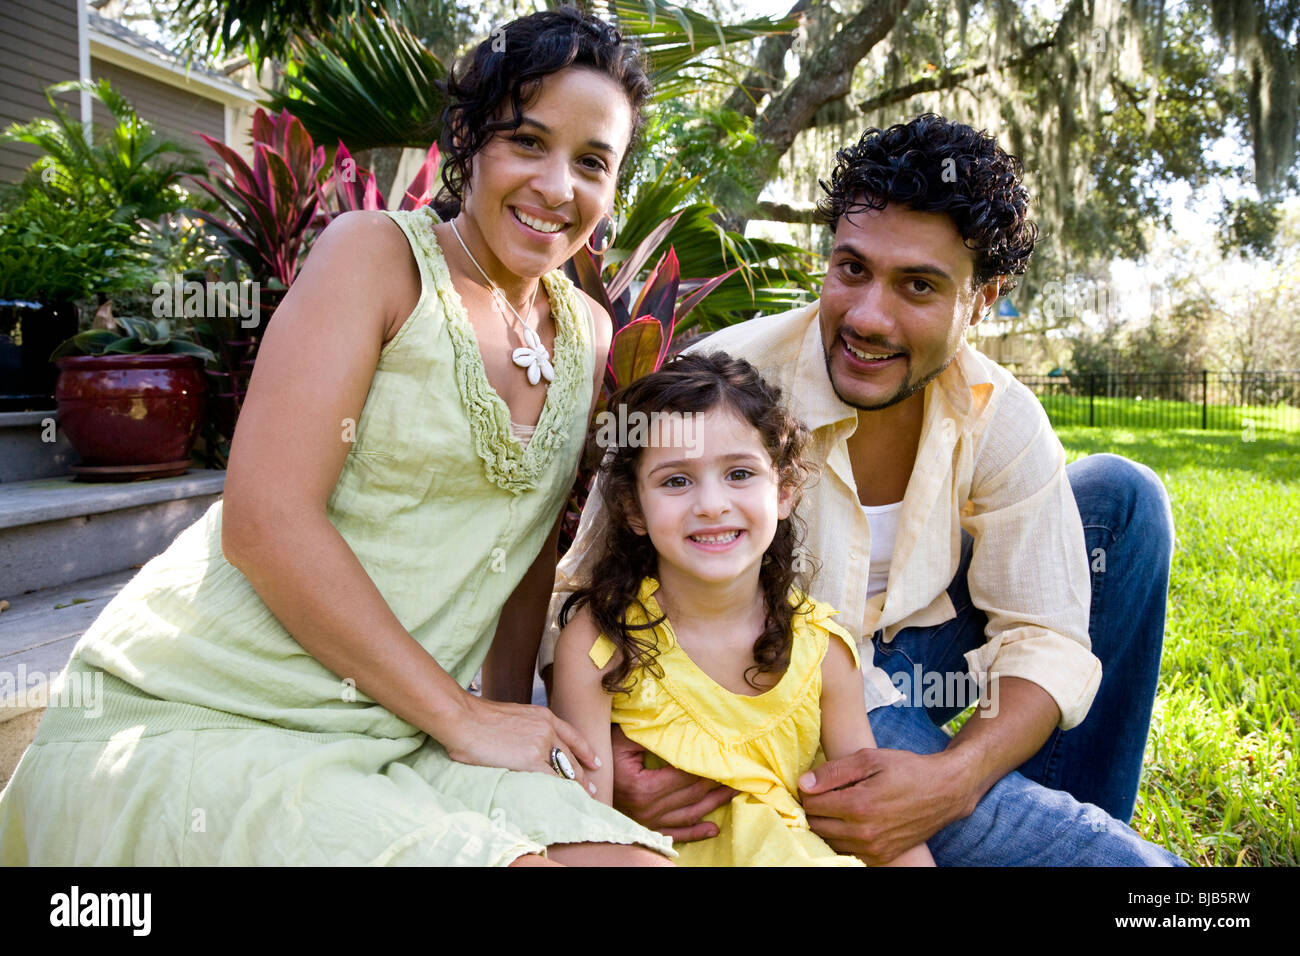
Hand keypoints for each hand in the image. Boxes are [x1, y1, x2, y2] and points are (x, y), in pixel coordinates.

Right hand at [442, 693, 599, 794]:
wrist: (464, 718)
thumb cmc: (479, 718)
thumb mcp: (514, 715)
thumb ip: (528, 728)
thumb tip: (528, 744)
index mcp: (543, 716)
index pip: (573, 736)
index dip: (586, 752)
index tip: (595, 763)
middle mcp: (547, 729)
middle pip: (572, 757)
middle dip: (584, 775)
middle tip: (593, 790)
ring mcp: (540, 744)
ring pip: (565, 770)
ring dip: (575, 787)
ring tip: (583, 800)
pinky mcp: (530, 760)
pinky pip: (552, 780)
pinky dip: (560, 791)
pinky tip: (564, 801)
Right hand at [610, 726, 736, 841]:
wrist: (585, 779)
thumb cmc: (604, 756)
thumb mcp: (622, 739)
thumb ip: (649, 734)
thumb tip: (679, 725)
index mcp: (643, 787)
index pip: (684, 775)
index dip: (706, 766)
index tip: (725, 755)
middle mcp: (648, 808)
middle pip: (691, 794)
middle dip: (717, 782)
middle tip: (740, 771)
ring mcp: (649, 821)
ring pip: (689, 814)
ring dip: (714, 804)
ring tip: (735, 792)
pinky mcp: (649, 827)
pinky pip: (677, 833)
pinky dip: (696, 833)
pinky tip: (713, 829)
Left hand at [798, 747, 967, 864]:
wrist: (944, 792)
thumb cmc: (907, 770)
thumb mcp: (870, 759)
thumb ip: (833, 771)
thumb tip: (803, 783)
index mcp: (858, 805)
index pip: (811, 805)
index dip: (808, 792)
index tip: (814, 783)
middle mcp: (864, 832)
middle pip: (816, 826)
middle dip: (814, 809)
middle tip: (822, 794)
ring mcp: (873, 848)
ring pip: (829, 841)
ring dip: (826, 825)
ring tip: (835, 806)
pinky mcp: (882, 857)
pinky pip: (847, 852)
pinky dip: (841, 838)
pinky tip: (849, 822)